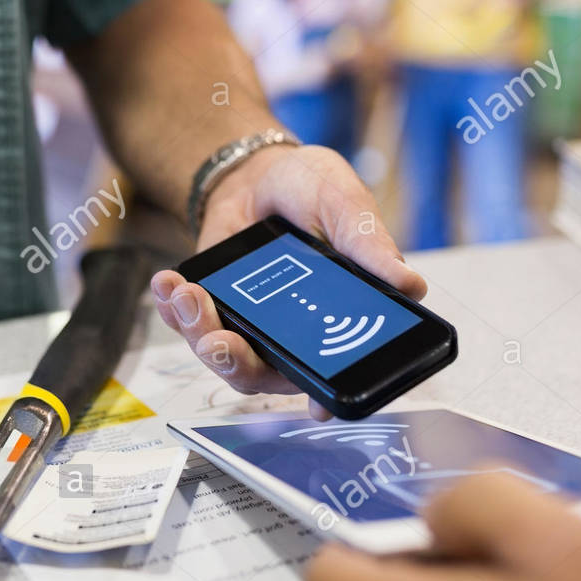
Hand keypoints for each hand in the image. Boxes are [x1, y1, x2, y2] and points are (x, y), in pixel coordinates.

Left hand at [150, 145, 425, 419]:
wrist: (258, 172)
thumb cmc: (313, 189)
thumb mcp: (345, 204)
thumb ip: (369, 244)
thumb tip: (412, 285)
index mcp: (341, 320)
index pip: (341, 374)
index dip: (332, 399)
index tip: (315, 408)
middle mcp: (297, 337)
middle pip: (269, 377)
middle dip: (239, 364)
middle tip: (222, 339)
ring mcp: (253, 329)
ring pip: (225, 359)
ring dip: (200, 335)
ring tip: (189, 294)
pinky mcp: (216, 312)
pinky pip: (191, 328)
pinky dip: (174, 310)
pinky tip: (168, 284)